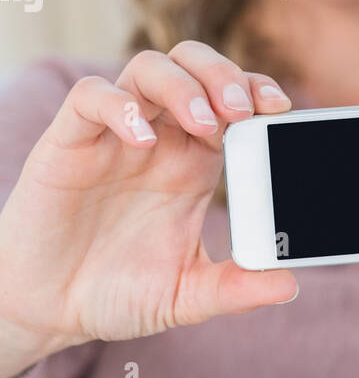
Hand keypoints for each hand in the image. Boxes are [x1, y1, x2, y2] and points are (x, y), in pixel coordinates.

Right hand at [0, 42, 298, 359]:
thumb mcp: (185, 296)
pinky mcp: (69, 142)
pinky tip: (142, 140)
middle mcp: (158, 138)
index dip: (257, 90)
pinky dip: (119, 106)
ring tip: (205, 123)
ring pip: (148, 69)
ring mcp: (114, 135)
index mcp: (194, 161)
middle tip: (244, 110)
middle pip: (194, 66)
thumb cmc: (117, 294)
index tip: (280, 109)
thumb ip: (235, 289)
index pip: (231, 99)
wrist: (49, 311)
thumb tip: (290, 285)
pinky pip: (90, 97)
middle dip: (224, 75)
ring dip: (183, 85)